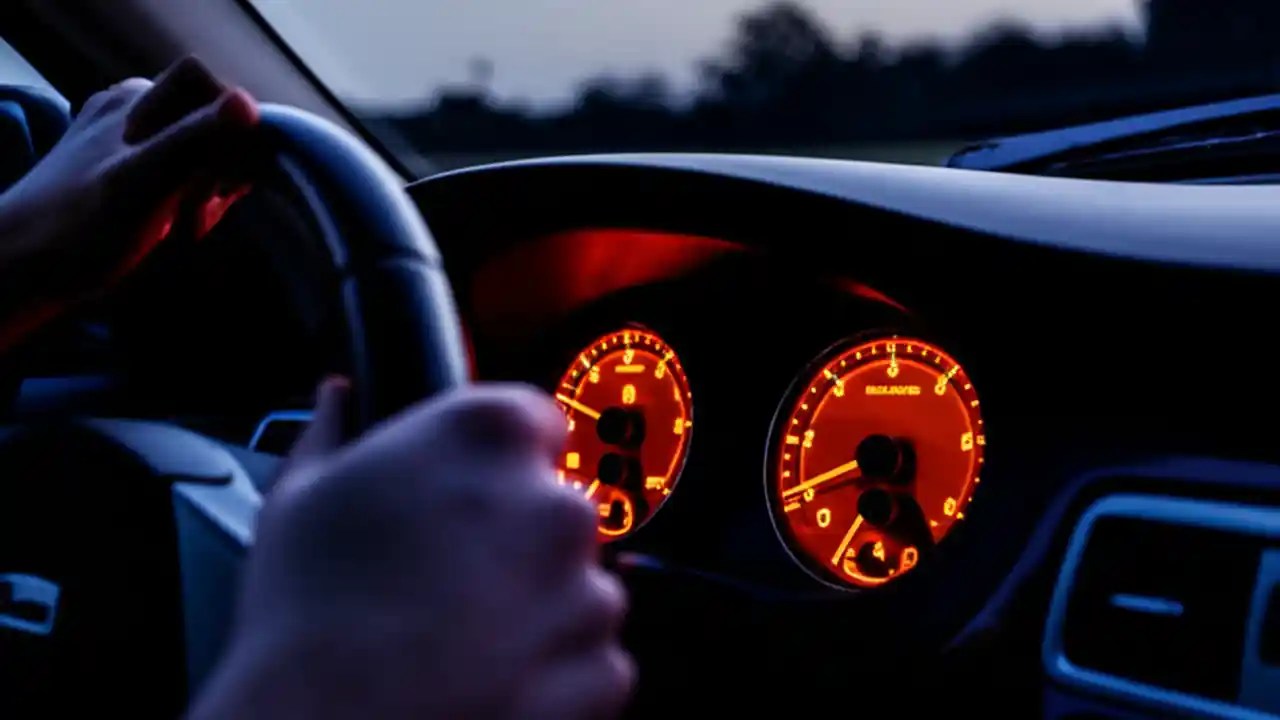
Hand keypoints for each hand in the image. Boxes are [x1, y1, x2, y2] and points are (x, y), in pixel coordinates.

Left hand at [0, 56, 257, 348]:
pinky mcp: (129, 174)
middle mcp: (132, 111)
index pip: (208, 85)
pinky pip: (182, 172)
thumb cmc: (79, 230)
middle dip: (222, 166)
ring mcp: (128, 142)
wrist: (18, 272)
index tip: (224, 177)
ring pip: (200, 149)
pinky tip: (178, 227)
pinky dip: (193, 199)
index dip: (229, 126)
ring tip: (187, 226)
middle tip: (199, 214)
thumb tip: (248, 104)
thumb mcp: (143, 182)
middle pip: (209, 118)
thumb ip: (193, 141)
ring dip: (210, 188)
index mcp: (135, 103)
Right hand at [189, 380, 634, 718]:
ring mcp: (588, 589)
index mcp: (488, 436)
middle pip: (556, 508)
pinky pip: (588, 658)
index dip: (500, 459)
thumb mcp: (300, 499)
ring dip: (535, 607)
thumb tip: (339, 400)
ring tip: (458, 640)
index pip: (532, 421)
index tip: (471, 492)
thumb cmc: (308, 618)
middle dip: (516, 540)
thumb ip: (336, 433)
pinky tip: (485, 680)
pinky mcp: (603, 667)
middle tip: (449, 581)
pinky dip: (552, 671)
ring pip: (577, 586)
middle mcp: (555, 502)